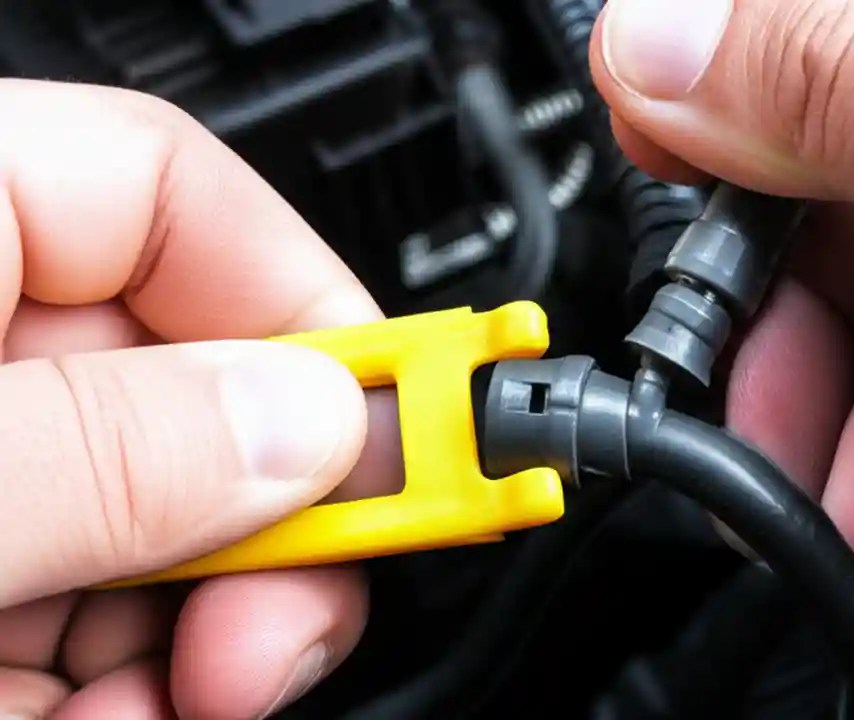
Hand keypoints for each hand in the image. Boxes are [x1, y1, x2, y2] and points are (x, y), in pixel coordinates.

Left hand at [0, 80, 403, 717]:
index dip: (311, 308)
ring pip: (145, 527)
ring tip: (182, 707)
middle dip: (267, 527)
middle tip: (285, 628)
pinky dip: (115, 684)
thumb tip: (315, 427)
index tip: (412, 434)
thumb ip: (114, 450)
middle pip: (187, 389)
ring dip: (197, 639)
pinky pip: (71, 613)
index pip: (170, 192)